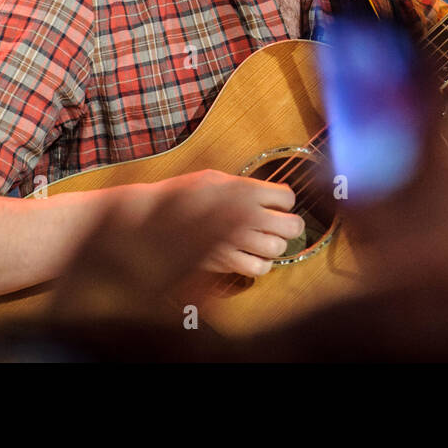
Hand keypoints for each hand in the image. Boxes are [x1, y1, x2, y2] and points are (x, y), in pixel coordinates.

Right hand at [143, 169, 303, 277]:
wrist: (155, 220)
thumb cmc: (181, 195)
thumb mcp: (216, 178)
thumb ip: (245, 187)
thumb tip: (265, 193)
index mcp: (246, 191)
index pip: (288, 198)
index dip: (284, 200)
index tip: (276, 201)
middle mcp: (247, 216)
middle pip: (292, 226)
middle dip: (290, 224)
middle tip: (280, 222)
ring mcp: (238, 241)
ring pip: (278, 249)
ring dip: (275, 245)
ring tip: (264, 239)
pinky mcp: (226, 261)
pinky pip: (259, 269)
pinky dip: (260, 264)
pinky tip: (250, 255)